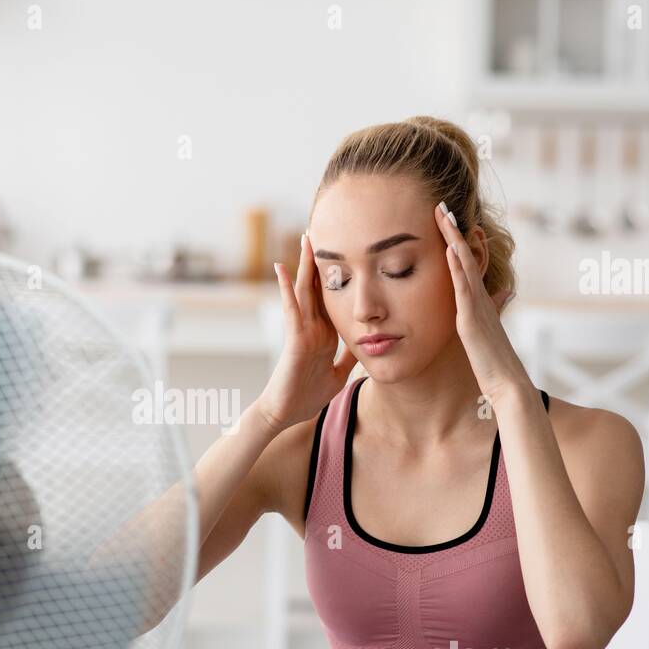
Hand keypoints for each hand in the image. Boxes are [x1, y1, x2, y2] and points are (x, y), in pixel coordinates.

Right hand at [256, 231, 356, 431]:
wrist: (286, 415)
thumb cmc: (306, 397)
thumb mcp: (337, 374)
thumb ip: (348, 359)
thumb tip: (365, 348)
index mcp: (323, 335)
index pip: (332, 300)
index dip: (338, 278)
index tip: (347, 255)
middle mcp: (312, 328)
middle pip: (318, 288)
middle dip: (322, 262)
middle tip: (325, 233)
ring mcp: (301, 331)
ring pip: (304, 291)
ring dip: (304, 264)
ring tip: (305, 238)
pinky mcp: (294, 339)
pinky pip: (291, 308)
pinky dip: (286, 288)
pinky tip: (282, 268)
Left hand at [434, 201, 529, 407]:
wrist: (507, 384)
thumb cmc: (496, 361)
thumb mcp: (490, 330)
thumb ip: (495, 309)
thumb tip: (504, 293)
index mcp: (479, 301)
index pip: (465, 264)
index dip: (457, 242)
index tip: (446, 221)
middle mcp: (479, 298)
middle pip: (465, 257)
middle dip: (453, 231)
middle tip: (441, 206)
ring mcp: (476, 307)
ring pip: (464, 265)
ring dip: (454, 239)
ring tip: (443, 215)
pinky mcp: (470, 319)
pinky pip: (463, 287)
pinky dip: (457, 266)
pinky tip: (450, 248)